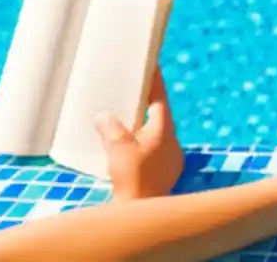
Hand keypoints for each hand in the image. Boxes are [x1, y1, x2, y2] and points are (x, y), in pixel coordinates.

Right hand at [95, 67, 184, 201]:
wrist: (142, 210)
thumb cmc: (132, 177)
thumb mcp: (117, 148)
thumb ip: (110, 128)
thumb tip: (104, 116)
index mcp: (164, 130)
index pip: (160, 99)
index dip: (155, 83)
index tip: (153, 67)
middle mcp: (172, 142)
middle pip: (161, 117)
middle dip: (149, 105)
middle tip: (136, 93)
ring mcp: (171, 159)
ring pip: (158, 135)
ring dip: (144, 127)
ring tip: (128, 121)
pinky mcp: (165, 173)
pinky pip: (155, 151)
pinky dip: (144, 144)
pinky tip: (131, 148)